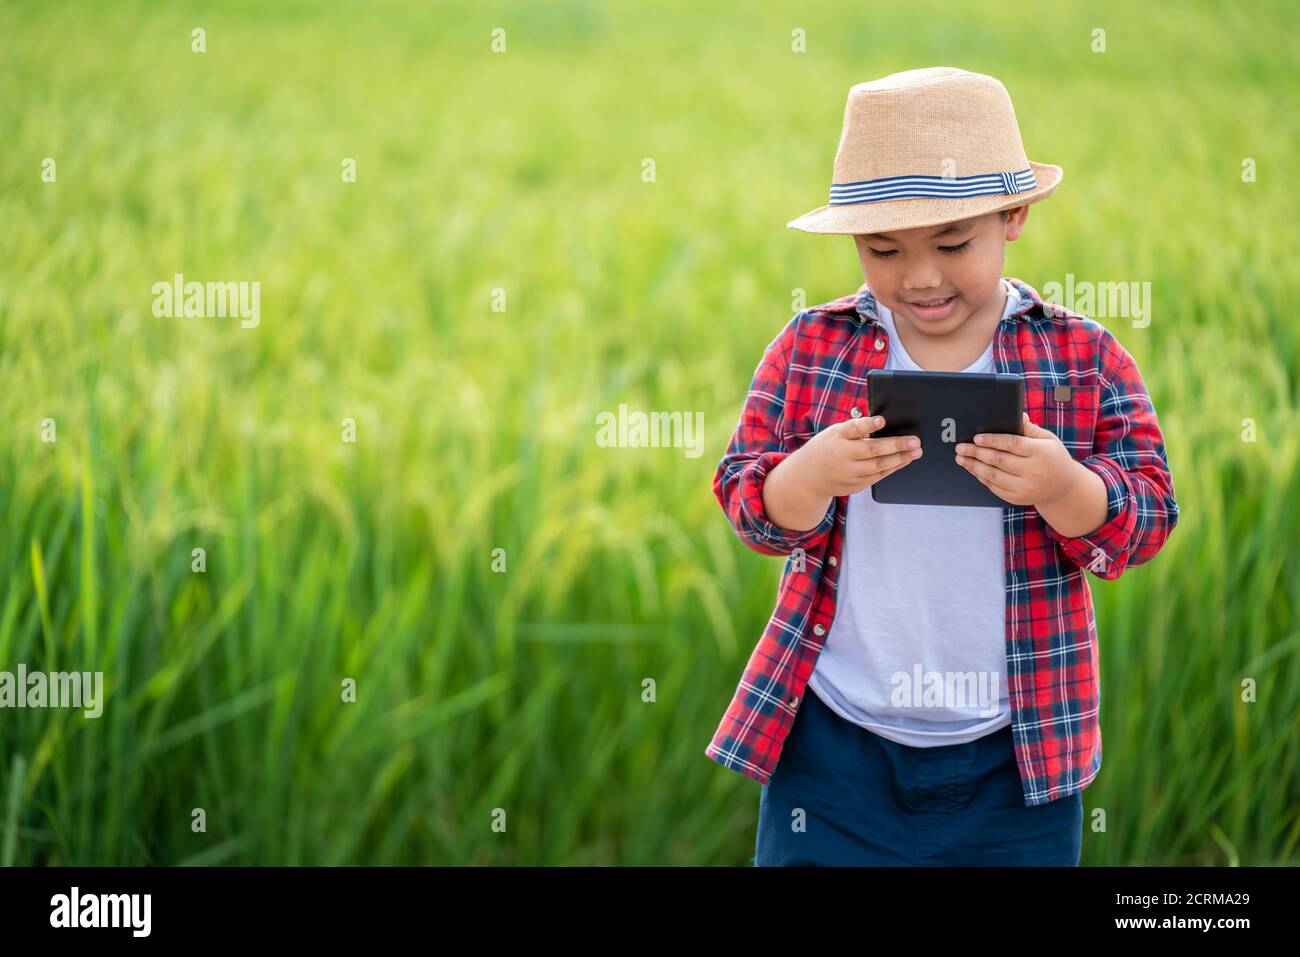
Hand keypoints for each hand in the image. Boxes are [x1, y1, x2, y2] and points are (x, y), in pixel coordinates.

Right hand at [794, 414, 923, 497]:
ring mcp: (848, 473)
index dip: (867, 425)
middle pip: (872, 450)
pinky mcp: (854, 486)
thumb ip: (856, 429)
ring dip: (900, 458)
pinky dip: (893, 468)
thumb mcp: (835, 433)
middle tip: (915, 441)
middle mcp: (842, 456)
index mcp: (836, 437)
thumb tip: (885, 425)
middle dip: (896, 445)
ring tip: (916, 451)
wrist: (808, 477)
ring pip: (878, 466)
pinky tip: (904, 460)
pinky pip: (878, 477)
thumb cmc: (827, 448)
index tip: (882, 420)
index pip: (852, 429)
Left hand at [954, 412, 1082, 507]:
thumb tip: (1019, 415)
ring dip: (974, 466)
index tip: (976, 437)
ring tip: (961, 458)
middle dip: (976, 453)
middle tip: (960, 447)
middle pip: (999, 460)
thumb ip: (1030, 429)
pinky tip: (972, 468)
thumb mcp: (1048, 440)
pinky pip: (994, 487)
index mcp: (1042, 453)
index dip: (993, 441)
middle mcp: (1034, 472)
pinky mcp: (1017, 499)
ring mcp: (1025, 488)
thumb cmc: (1052, 457)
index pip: (1013, 444)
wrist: (1063, 488)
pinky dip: (981, 477)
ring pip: (993, 476)